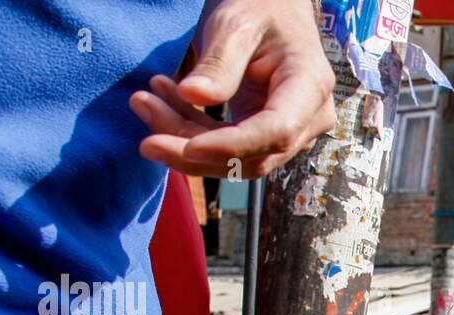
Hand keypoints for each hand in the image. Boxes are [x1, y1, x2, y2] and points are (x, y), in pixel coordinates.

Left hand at [130, 0, 336, 177]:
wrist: (271, 7)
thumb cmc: (259, 6)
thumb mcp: (236, 23)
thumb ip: (219, 63)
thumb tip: (193, 96)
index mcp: (310, 86)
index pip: (276, 131)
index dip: (232, 146)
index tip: (187, 147)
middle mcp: (309, 119)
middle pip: (252, 156)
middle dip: (194, 149)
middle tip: (144, 127)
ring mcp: (291, 133)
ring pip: (236, 161)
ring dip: (185, 142)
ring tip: (144, 102)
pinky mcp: (266, 137)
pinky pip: (227, 150)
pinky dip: (191, 133)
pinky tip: (162, 101)